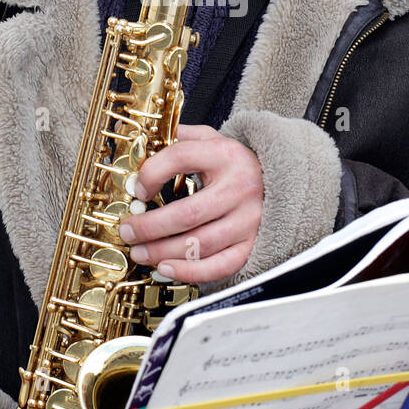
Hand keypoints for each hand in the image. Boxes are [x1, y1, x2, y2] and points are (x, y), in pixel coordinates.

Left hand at [118, 123, 263, 284]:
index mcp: (225, 155)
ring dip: (162, 252)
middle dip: (150, 226)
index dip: (152, 173)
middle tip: (128, 231)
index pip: (182, 157)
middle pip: (188, 213)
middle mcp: (239, 188)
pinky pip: (219, 266)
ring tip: (140, 251)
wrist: (280, 178)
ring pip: (199, 244)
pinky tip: (165, 267)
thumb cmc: (234, 162)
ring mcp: (247, 220)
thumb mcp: (211, 139)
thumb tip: (144, 139)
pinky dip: (189, 272)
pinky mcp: (251, 244)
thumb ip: (181, 136)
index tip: (137, 189)